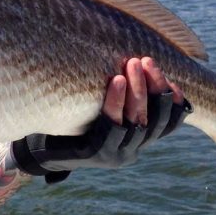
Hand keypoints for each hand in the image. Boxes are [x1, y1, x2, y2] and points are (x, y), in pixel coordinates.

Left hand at [11, 57, 190, 182]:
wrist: (40, 148)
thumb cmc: (74, 121)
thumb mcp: (103, 108)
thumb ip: (125, 97)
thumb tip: (146, 62)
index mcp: (138, 141)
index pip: (169, 123)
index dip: (175, 102)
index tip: (175, 78)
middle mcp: (131, 151)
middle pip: (156, 120)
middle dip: (154, 87)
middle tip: (146, 60)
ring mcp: (115, 155)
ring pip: (137, 122)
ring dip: (137, 90)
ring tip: (132, 63)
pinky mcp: (95, 154)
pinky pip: (111, 126)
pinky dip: (116, 101)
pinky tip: (116, 80)